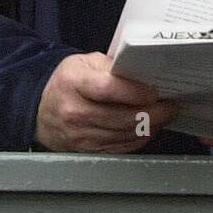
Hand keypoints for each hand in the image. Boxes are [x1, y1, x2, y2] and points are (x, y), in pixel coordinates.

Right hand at [34, 52, 178, 152]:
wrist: (42, 110)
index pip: (108, 89)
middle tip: (170, 105)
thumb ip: (111, 65)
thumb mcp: (83, 62)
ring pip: (124, 135)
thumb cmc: (67, 82)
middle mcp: (75, 112)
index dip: (135, 91)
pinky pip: (120, 148)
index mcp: (74, 82)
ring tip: (163, 115)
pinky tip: (148, 128)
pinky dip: (139, 138)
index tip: (154, 90)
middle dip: (154, 112)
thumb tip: (142, 72)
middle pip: (121, 117)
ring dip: (150, 126)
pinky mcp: (88, 150)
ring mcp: (81, 135)